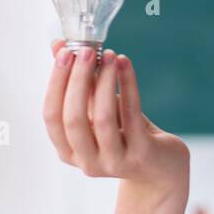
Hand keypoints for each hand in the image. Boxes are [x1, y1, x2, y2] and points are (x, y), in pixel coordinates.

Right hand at [42, 40, 189, 199]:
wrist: (161, 167)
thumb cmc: (125, 135)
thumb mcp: (97, 109)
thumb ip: (78, 83)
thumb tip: (58, 46)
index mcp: (69, 152)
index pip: (51, 117)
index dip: (56, 83)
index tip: (64, 53)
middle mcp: (88, 162)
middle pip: (73, 118)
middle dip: (78, 80)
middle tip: (86, 51)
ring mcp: (114, 162)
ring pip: (102, 118)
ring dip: (104, 81)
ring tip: (110, 55)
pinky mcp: (141, 155)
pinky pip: (131, 115)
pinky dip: (128, 85)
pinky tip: (125, 64)